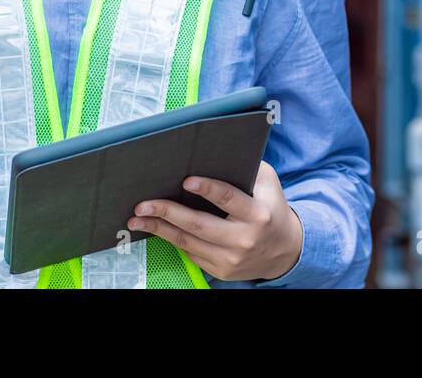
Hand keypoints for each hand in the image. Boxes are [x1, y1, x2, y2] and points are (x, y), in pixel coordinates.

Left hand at [127, 161, 302, 281]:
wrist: (284, 250)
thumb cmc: (270, 207)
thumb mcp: (267, 183)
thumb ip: (245, 167)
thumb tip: (212, 151)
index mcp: (258, 214)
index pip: (228, 199)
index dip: (207, 189)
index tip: (186, 181)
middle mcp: (244, 239)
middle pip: (198, 225)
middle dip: (167, 213)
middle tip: (143, 204)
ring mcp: (231, 259)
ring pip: (188, 242)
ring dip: (159, 229)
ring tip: (138, 219)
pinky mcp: (221, 271)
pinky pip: (190, 253)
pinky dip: (171, 239)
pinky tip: (157, 229)